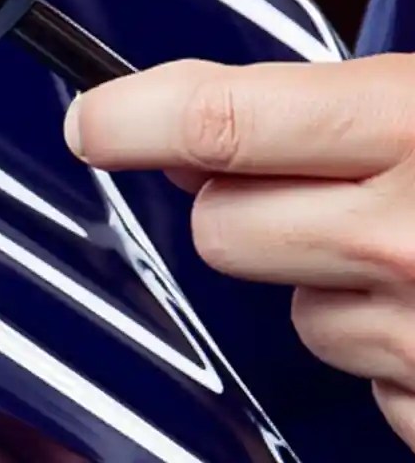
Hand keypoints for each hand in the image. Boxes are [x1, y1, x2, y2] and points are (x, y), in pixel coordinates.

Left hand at [63, 54, 414, 449]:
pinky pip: (360, 379)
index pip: (215, 123)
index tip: (94, 123)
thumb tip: (196, 108)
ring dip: (321, 284)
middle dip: (240, 207)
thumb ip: (336, 98)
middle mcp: (404, 235)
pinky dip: (385, 350)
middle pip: (221, 230)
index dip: (130, 120)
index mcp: (412, 124)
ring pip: (291, 311)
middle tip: (317, 186)